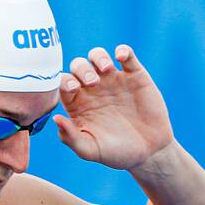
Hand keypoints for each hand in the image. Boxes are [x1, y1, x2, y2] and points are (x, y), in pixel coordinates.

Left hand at [53, 45, 173, 170]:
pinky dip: (123, 50)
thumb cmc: (116, 153)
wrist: (149, 153)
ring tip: (106, 70)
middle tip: (91, 83)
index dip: (64, 82)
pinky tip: (121, 58)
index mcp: (79, 104)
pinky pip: (126, 54)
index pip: (63, 84)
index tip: (74, 90)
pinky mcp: (135, 76)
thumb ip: (70, 137)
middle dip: (81, 69)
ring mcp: (114, 80)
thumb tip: (55, 119)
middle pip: (78, 66)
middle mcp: (93, 89)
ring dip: (98, 57)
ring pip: (98, 55)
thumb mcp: (90, 150)